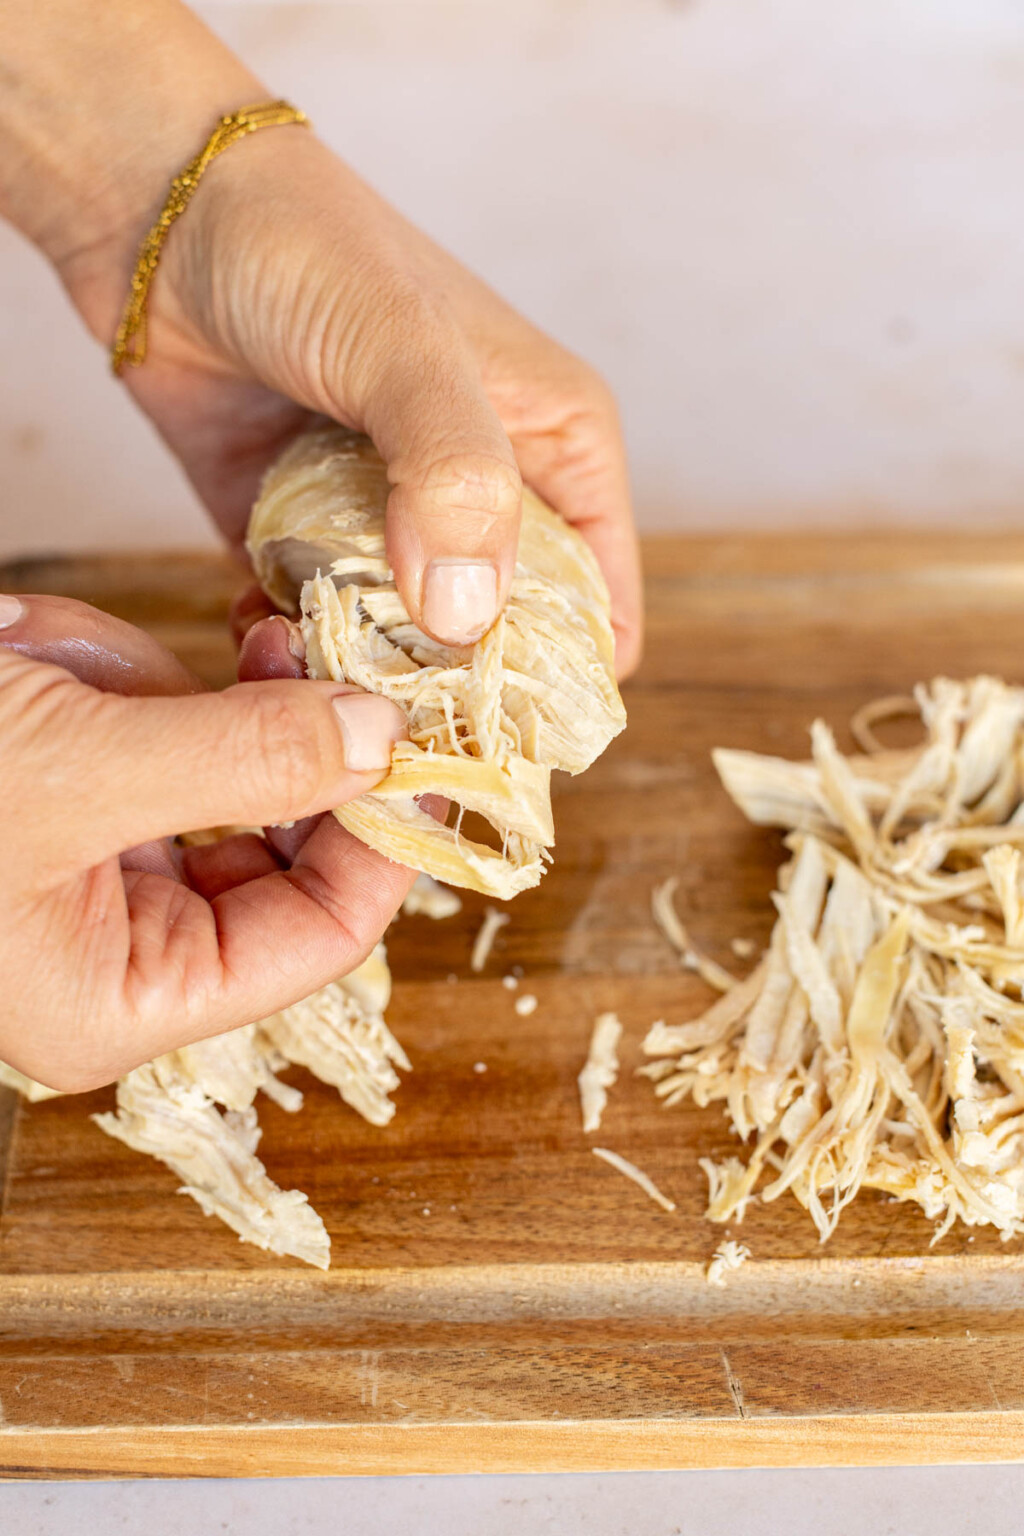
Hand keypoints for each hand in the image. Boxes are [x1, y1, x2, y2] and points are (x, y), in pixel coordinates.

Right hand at [0, 593, 410, 1093]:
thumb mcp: (73, 767)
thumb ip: (241, 759)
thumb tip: (381, 742)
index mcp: (122, 996)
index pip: (318, 936)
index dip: (387, 842)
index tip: (436, 746)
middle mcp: (122, 943)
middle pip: (292, 858)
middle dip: (317, 758)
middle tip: (354, 663)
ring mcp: (103, 858)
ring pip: (242, 783)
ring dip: (244, 708)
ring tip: (238, 643)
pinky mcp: (84, 783)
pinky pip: (177, 733)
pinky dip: (186, 684)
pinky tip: (179, 643)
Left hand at [55, 91, 642, 671]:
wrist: (164, 219)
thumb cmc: (312, 252)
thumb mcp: (407, 349)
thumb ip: (455, 478)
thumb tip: (467, 620)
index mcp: (559, 453)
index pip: (599, 609)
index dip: (559, 684)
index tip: (494, 737)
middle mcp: (489, 502)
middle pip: (501, 648)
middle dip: (451, 696)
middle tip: (387, 720)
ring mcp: (398, 529)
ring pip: (405, 654)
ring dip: (362, 681)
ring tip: (310, 671)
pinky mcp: (310, 546)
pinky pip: (321, 632)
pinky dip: (294, 651)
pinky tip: (259, 633)